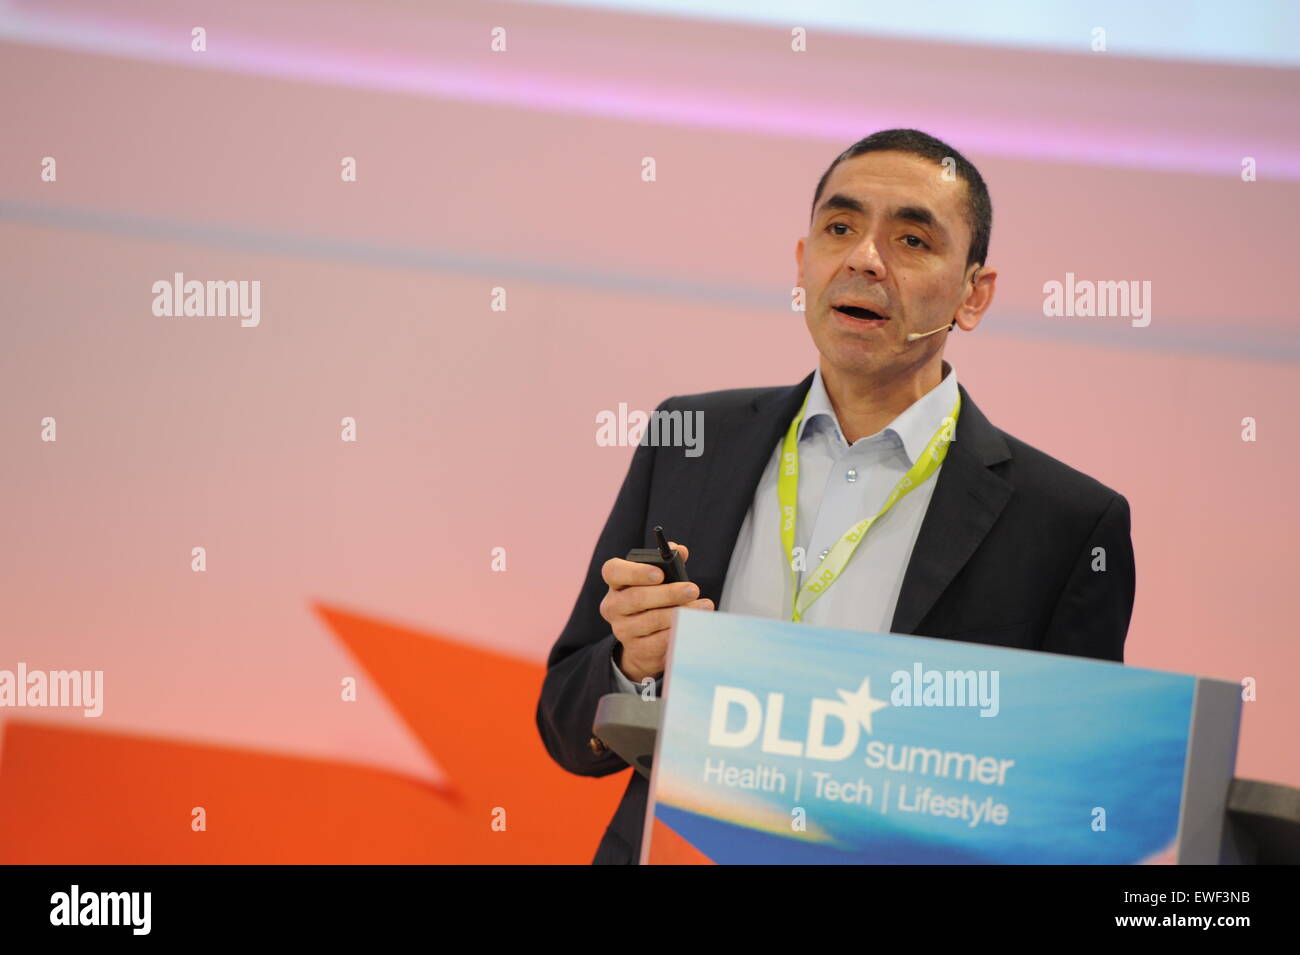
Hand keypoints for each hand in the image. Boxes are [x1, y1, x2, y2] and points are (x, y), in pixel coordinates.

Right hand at [600, 542, 713, 682]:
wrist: (644, 641)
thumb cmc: (652, 602)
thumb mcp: (657, 580)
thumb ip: (668, 562)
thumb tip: (680, 550)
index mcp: (616, 583)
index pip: (613, 571)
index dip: (636, 571)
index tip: (660, 573)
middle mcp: (613, 606)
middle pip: (636, 597)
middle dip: (669, 593)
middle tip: (693, 589)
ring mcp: (622, 629)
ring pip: (651, 620)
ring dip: (680, 612)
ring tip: (702, 607)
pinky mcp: (636, 649)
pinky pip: (659, 641)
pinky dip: (678, 631)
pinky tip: (693, 624)